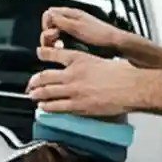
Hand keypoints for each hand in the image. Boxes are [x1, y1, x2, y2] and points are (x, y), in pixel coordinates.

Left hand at [26, 46, 145, 115]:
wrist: (130, 86)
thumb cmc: (123, 73)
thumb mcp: (103, 59)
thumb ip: (89, 62)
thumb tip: (85, 66)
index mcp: (80, 59)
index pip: (54, 54)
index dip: (43, 53)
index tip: (39, 53)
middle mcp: (72, 74)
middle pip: (45, 76)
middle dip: (34, 81)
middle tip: (30, 84)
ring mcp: (74, 91)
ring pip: (47, 92)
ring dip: (37, 95)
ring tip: (32, 96)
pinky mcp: (78, 106)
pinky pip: (57, 107)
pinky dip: (47, 107)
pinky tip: (43, 107)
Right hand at [40, 7, 126, 49]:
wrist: (115, 44)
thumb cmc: (101, 35)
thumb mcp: (77, 28)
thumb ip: (62, 21)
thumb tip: (48, 15)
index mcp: (71, 14)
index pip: (49, 14)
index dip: (46, 24)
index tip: (50, 34)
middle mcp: (72, 19)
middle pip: (50, 23)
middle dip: (48, 34)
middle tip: (54, 43)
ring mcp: (75, 28)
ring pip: (56, 32)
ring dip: (53, 40)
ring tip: (59, 47)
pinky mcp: (78, 36)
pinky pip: (63, 38)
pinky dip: (60, 44)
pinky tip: (64, 49)